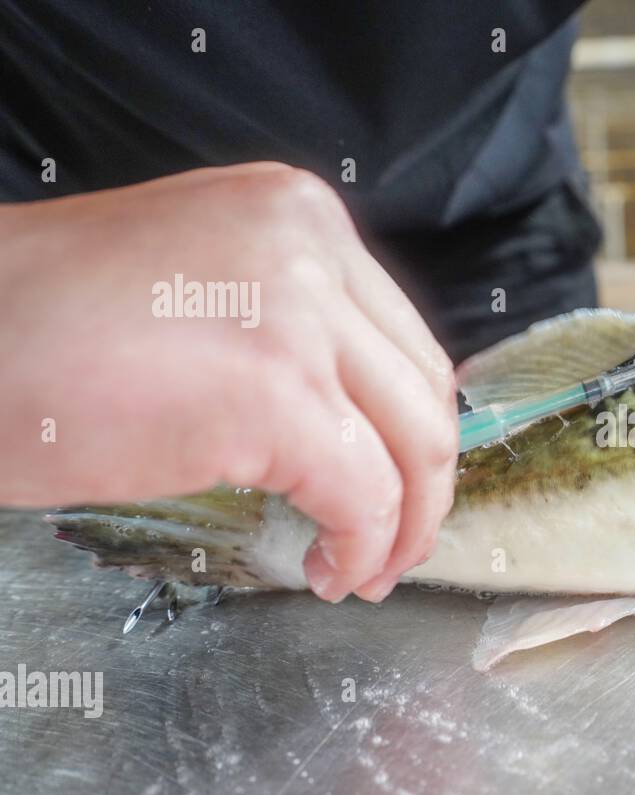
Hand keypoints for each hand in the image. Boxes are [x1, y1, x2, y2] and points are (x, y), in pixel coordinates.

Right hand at [0, 163, 458, 602]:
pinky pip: (364, 495)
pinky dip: (364, 547)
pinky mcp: (276, 394)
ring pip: (413, 442)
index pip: (401, 338)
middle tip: (394, 544)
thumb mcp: (201, 291)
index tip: (397, 486)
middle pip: (423, 388)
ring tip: (364, 570)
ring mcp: (298, 314)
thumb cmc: (44, 332)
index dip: (411, 428)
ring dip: (404, 524)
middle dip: (425, 484)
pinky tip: (328, 573)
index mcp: (298, 214)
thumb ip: (288, 326)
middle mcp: (312, 247)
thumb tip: (361, 419)